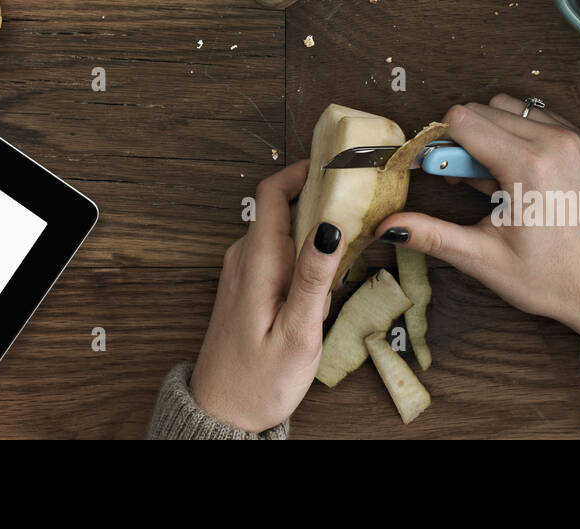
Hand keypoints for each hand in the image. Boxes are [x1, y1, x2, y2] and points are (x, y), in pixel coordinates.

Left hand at [189, 160, 344, 432]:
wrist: (221, 415)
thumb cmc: (260, 380)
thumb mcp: (298, 332)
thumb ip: (315, 277)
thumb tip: (330, 225)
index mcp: (257, 260)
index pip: (274, 191)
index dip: (304, 171)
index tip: (337, 165)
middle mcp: (243, 257)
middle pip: (281, 207)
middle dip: (318, 201)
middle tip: (357, 205)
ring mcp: (240, 271)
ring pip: (280, 232)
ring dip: (311, 233)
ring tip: (346, 248)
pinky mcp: (244, 288)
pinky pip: (274, 254)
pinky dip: (300, 254)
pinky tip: (320, 283)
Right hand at [376, 94, 579, 352]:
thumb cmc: (549, 278)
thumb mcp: (482, 258)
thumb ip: (431, 235)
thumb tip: (387, 227)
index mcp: (529, 166)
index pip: (463, 120)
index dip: (441, 144)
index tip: (442, 173)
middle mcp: (554, 142)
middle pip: (482, 110)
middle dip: (464, 142)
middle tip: (470, 185)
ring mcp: (574, 139)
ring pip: (508, 108)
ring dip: (491, 135)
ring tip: (497, 180)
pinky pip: (536, 117)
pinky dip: (518, 136)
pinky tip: (520, 174)